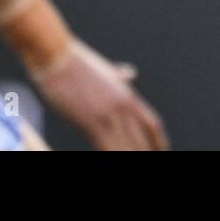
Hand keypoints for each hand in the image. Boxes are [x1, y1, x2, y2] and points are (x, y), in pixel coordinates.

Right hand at [32, 39, 168, 149]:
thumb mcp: (105, 69)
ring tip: (135, 164)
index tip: (163, 151)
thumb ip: (119, 75)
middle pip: (143, 139)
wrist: (56, 56)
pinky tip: (113, 157)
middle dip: (146, 153)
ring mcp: (110, 113)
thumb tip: (130, 72)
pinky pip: (107, 146)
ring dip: (131, 155)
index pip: (152, 124)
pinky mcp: (93, 120)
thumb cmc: (75, 62)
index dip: (159, 142)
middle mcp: (124, 106)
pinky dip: (113, 154)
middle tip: (152, 162)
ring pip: (128, 146)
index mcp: (128, 95)